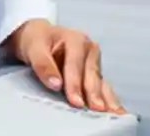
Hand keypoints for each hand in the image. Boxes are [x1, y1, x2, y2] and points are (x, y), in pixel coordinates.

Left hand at [9, 19, 124, 113]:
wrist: (41, 37)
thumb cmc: (39, 40)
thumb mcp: (34, 48)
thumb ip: (43, 64)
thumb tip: (55, 83)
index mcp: (76, 39)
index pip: (76, 64)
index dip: (75, 83)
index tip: (75, 100)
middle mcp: (89, 50)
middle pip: (92, 74)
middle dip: (94, 93)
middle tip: (96, 109)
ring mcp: (94, 62)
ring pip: (101, 82)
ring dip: (106, 98)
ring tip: (112, 112)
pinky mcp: (94, 74)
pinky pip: (102, 88)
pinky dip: (108, 99)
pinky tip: (114, 110)